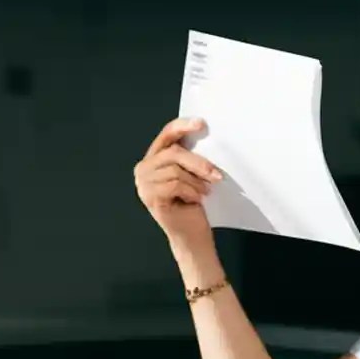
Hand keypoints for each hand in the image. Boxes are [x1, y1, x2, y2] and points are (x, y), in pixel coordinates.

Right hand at [134, 117, 222, 245]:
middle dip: (199, 163)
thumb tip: (203, 134)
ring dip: (196, 182)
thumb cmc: (193, 204)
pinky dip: (191, 191)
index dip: (182, 126)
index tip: (201, 123)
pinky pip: (175, 185)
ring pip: (176, 170)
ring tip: (205, 191)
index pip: (166, 135)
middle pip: (173, 153)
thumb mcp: (192, 174)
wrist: (191, 235)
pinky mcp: (149, 197)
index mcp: (153, 158)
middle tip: (216, 175)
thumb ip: (189, 156)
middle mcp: (143, 169)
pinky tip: (196, 199)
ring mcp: (143, 184)